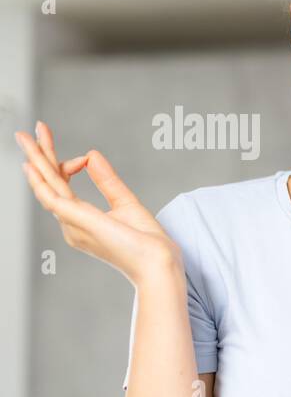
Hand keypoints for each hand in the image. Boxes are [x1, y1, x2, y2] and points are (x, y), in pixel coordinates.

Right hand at [16, 122, 179, 283]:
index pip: (63, 187)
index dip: (62, 165)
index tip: (84, 156)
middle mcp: (72, 224)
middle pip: (49, 183)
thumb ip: (107, 181)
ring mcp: (73, 224)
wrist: (158, 263)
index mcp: (82, 221)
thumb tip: (91, 155)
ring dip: (36, 159)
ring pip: (48, 185)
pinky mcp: (79, 221)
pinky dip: (41, 181)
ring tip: (25, 136)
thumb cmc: (147, 243)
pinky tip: (31, 166)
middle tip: (26, 133)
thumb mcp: (126, 202)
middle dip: (39, 156)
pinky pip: (53, 198)